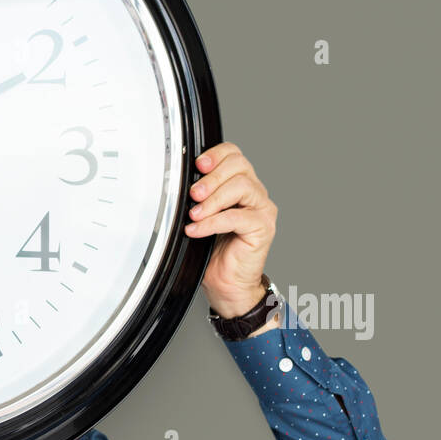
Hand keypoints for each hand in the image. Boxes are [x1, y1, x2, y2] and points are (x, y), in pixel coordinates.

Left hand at [186, 142, 277, 320]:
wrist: (227, 284)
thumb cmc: (214, 253)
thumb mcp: (200, 219)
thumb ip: (197, 199)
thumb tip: (177, 187)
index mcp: (241, 185)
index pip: (234, 155)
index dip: (216, 155)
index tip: (197, 165)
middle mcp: (254, 194)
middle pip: (239, 166)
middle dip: (212, 177)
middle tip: (193, 194)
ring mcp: (261, 209)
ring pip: (241, 186)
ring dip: (212, 199)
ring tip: (194, 214)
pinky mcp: (263, 227)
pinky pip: (237, 217)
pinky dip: (213, 222)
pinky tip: (197, 230)